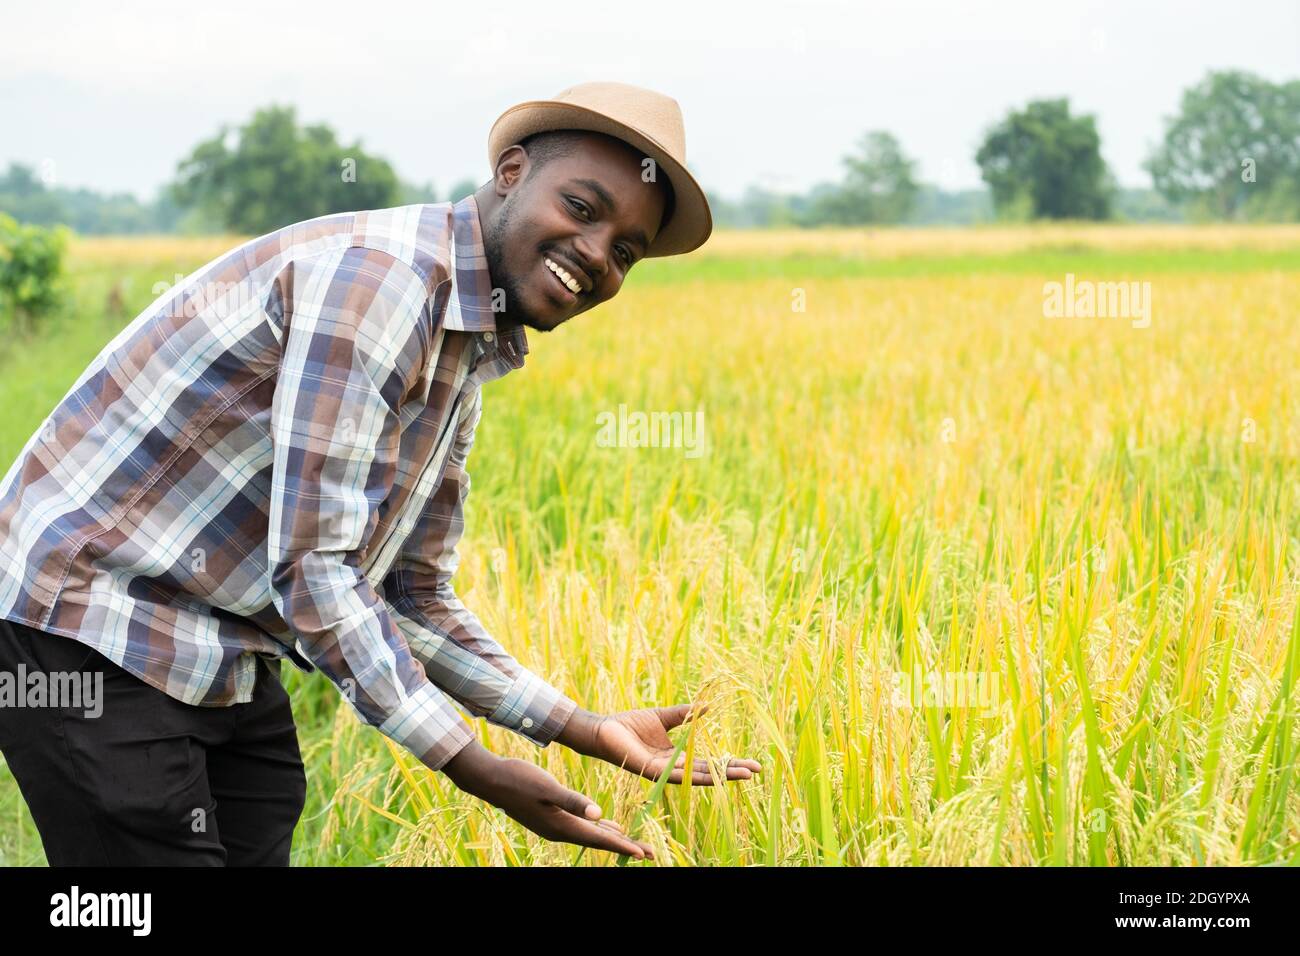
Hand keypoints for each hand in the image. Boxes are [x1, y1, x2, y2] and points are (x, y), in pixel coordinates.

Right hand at [443, 741, 653, 859]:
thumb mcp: (548, 787)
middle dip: (625, 846)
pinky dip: (596, 827)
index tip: (643, 853)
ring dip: (612, 838)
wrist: (491, 779)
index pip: (599, 839)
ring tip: (634, 843)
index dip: (622, 846)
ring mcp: (554, 825)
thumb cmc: (519, 779)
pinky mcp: (550, 817)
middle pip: (599, 841)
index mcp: (561, 826)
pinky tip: (604, 823)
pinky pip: (580, 827)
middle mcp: (560, 830)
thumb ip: (573, 801)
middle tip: (650, 853)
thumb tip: (598, 814)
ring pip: (590, 834)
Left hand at [563, 702, 762, 784]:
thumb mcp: (663, 717)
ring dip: (719, 776)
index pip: (707, 762)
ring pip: (696, 776)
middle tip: (756, 771)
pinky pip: (676, 773)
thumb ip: (684, 714)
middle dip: (731, 772)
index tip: (752, 762)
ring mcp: (663, 772)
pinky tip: (711, 773)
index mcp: (676, 756)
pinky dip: (694, 773)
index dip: (729, 762)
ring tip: (742, 775)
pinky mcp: (651, 770)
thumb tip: (708, 706)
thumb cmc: (629, 724)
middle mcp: (672, 768)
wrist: (603, 729)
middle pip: (707, 772)